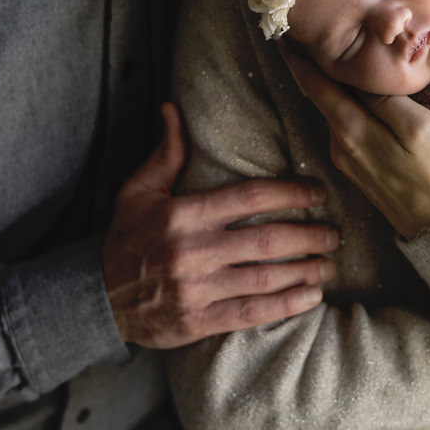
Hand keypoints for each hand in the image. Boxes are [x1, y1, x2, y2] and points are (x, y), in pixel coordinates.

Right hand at [102, 103, 337, 347]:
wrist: (95, 297)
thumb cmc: (125, 237)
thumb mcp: (139, 189)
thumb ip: (167, 152)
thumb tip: (173, 108)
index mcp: (183, 214)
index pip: (249, 198)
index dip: (290, 193)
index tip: (317, 193)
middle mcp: (192, 251)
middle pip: (267, 240)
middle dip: (309, 235)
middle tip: (334, 232)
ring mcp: (196, 289)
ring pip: (265, 278)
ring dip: (305, 270)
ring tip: (330, 262)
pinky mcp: (197, 321)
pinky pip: (251, 313)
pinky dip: (286, 305)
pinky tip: (311, 296)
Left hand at [285, 51, 429, 239]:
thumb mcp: (420, 127)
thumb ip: (384, 100)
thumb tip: (357, 77)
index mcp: (351, 132)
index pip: (315, 86)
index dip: (300, 59)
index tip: (286, 37)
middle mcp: (341, 149)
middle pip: (323, 99)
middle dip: (316, 70)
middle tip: (310, 39)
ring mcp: (351, 164)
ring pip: (337, 115)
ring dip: (336, 91)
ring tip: (339, 61)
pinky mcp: (364, 175)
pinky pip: (349, 132)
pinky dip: (348, 111)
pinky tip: (361, 100)